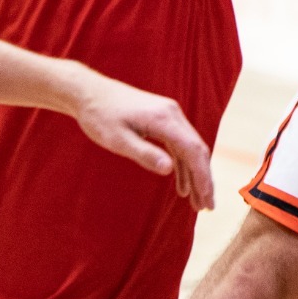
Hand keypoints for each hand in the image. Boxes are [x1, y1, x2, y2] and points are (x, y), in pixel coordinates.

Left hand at [64, 68, 215, 212]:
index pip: (192, 150)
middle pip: (197, 149)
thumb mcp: (117, 139)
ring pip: (190, 148)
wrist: (90, 92)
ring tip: (197, 202)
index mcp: (164, 119)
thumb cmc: (100, 116)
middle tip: (207, 207)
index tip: (205, 198)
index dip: (202, 175)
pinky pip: (179, 144)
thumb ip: (144, 154)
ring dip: (195, 174)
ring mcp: (169, 115)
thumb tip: (170, 170)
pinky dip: (183, 165)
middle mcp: (173, 114)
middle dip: (204, 179)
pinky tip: (181, 185)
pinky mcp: (163, 119)